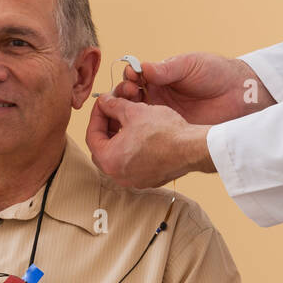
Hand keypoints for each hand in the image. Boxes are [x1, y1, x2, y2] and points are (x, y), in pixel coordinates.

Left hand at [85, 93, 213, 188]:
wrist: (191, 148)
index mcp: (109, 160)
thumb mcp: (134, 111)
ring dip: (120, 138)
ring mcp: (134, 180)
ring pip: (118, 156)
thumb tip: (104, 102)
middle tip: (114, 112)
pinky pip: (133, 163)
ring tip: (129, 120)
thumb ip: (113, 106)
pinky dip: (133, 149)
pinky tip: (143, 134)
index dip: (97, 115)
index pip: (92, 135)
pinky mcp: (148, 180)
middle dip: (107, 127)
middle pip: (103, 147)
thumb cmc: (164, 131)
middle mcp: (118, 175)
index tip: (104, 104)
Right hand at [113, 53, 274, 123]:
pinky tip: (139, 126)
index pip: (135, 77)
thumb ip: (166, 68)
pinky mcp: (173, 129)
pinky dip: (141, 129)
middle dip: (124, 93)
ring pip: (136, 114)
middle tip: (130, 93)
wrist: (239, 94)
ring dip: (129, 111)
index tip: (132, 76)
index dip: (130, 77)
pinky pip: (152, 130)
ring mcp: (164, 113)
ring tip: (131, 108)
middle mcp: (158, 95)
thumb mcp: (189, 65)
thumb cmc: (216, 72)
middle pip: (130, 96)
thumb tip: (142, 67)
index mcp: (160, 76)